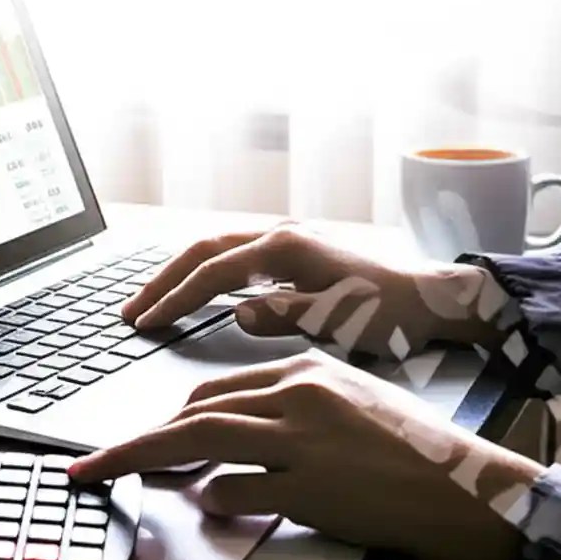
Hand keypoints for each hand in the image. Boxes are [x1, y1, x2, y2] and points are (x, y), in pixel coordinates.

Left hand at [70, 353, 542, 559]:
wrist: (459, 485)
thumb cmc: (407, 448)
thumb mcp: (344, 402)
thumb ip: (286, 407)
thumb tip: (230, 429)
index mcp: (305, 372)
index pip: (217, 389)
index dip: (170, 414)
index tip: (144, 432)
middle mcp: (298, 397)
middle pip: (197, 409)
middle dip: (140, 435)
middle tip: (100, 458)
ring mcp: (302, 442)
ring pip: (201, 439)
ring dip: (144, 456)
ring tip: (106, 471)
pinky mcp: (309, 487)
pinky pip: (237, 490)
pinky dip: (214, 498)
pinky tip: (212, 503)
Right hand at [123, 225, 503, 357]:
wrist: (430, 299)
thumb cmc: (390, 313)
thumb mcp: (340, 319)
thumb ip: (285, 314)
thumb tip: (238, 313)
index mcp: (286, 249)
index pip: (213, 272)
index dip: (176, 298)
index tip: (146, 323)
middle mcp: (280, 236)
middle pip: (203, 251)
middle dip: (163, 281)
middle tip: (130, 311)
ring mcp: (286, 242)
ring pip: (215, 251)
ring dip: (180, 276)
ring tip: (151, 303)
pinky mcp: (292, 254)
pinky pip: (233, 259)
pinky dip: (204, 275)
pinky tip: (195, 294)